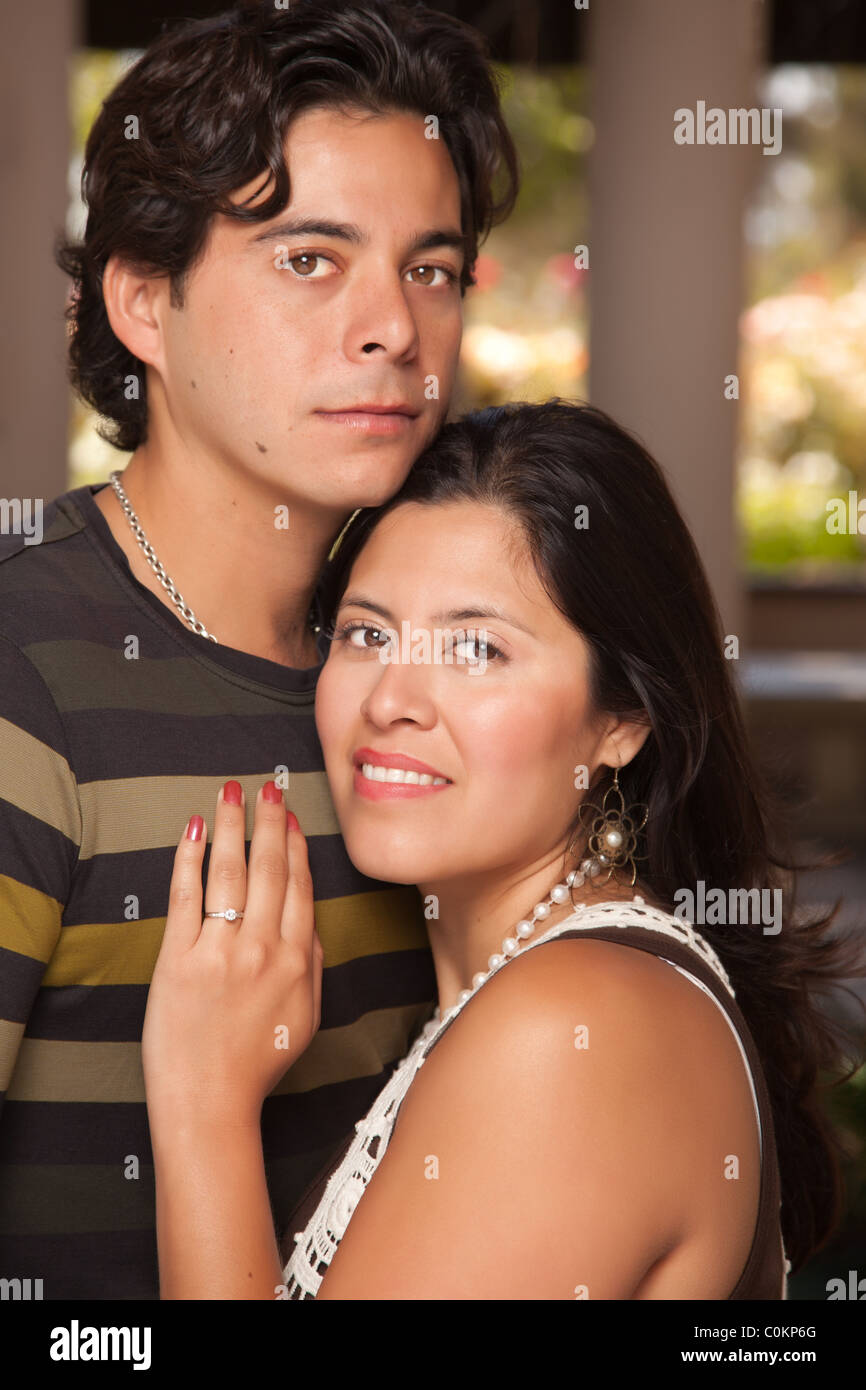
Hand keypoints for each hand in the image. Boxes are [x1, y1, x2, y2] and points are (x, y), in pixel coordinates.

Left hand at [142, 781, 322, 1130]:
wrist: (209, 1103)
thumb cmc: (256, 1066)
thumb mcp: (306, 1017)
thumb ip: (312, 966)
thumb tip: (309, 925)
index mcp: (296, 960)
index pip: (298, 885)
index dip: (295, 845)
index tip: (292, 817)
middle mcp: (261, 948)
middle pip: (268, 868)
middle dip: (269, 820)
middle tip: (268, 786)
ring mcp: (218, 951)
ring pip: (229, 872)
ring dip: (233, 824)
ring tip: (231, 791)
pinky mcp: (177, 959)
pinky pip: (186, 896)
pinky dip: (190, 858)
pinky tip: (195, 829)